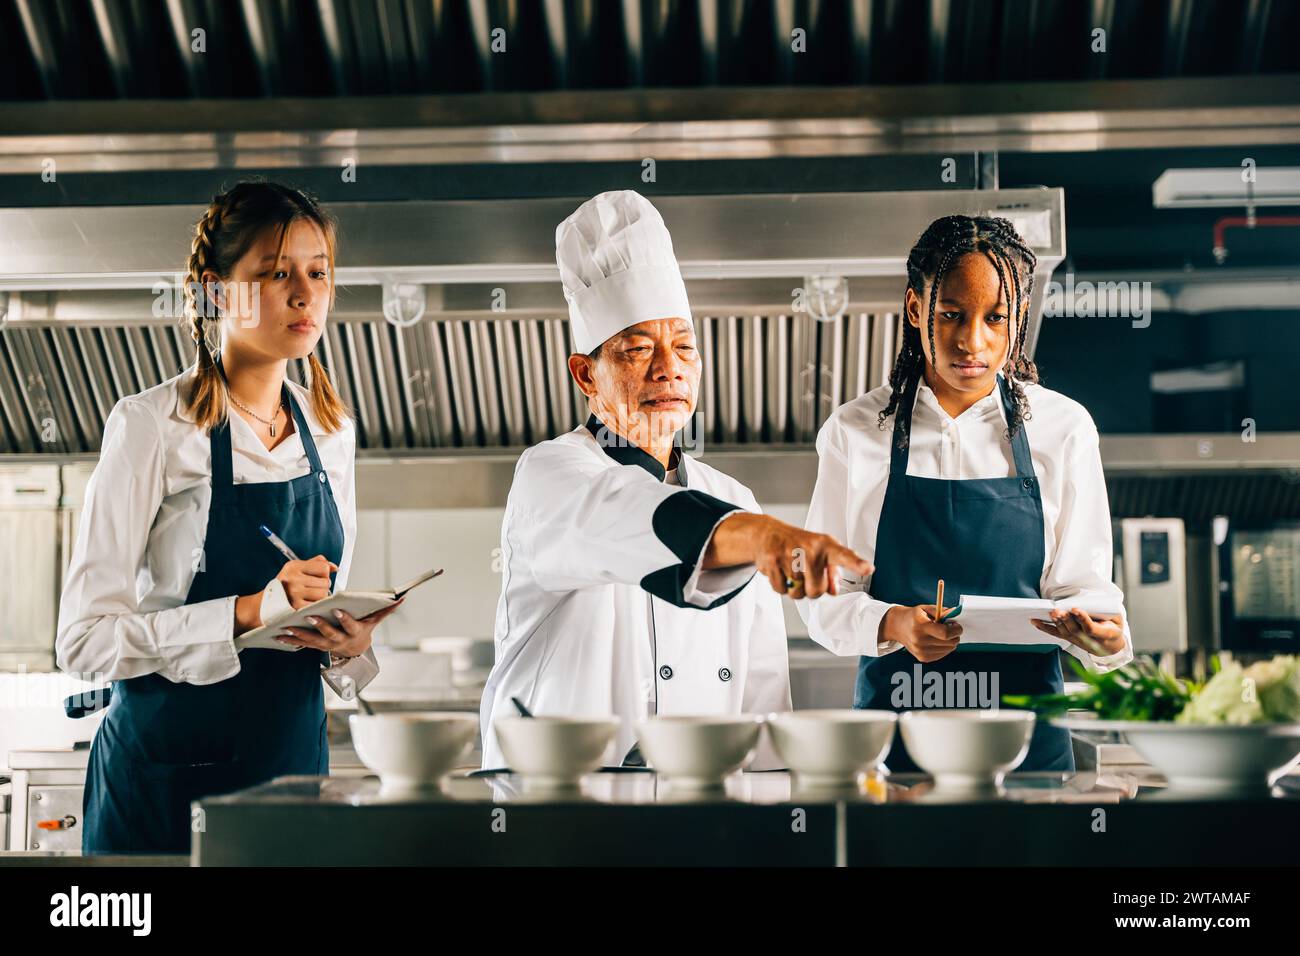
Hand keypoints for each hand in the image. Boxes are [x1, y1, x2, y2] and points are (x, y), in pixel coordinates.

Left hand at [276, 598, 404, 657]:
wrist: (354, 650)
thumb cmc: (363, 629)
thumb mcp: (374, 620)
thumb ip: (385, 609)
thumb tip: (401, 598)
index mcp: (352, 632)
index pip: (349, 625)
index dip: (344, 619)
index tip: (337, 610)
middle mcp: (339, 641)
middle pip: (328, 634)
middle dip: (319, 625)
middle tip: (310, 616)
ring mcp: (325, 645)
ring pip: (312, 640)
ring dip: (299, 634)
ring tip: (287, 627)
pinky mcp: (315, 646)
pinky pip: (301, 643)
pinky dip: (290, 640)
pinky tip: (279, 635)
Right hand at [277, 554, 338, 608]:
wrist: (268, 602)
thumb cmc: (287, 584)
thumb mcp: (298, 568)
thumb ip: (317, 564)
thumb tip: (335, 568)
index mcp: (294, 566)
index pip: (324, 567)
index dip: (324, 572)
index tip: (317, 576)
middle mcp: (293, 579)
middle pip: (325, 582)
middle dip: (323, 586)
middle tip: (313, 588)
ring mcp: (294, 593)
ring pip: (323, 594)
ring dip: (320, 596)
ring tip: (311, 595)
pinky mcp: (296, 607)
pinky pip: (317, 605)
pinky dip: (315, 605)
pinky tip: (308, 603)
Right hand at [703, 513, 873, 598]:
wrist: (768, 532)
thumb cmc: (800, 545)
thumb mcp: (820, 552)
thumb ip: (832, 573)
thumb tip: (834, 592)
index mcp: (826, 545)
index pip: (844, 556)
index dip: (856, 564)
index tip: (868, 569)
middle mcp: (810, 548)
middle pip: (816, 590)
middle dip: (810, 590)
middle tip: (805, 577)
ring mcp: (789, 554)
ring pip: (796, 592)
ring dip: (794, 588)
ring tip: (791, 571)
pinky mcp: (772, 560)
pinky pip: (780, 589)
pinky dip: (780, 586)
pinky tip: (779, 571)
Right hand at [879, 604, 961, 662]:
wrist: (897, 627)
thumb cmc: (914, 616)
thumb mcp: (926, 609)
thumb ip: (942, 611)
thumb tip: (956, 614)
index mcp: (920, 626)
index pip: (945, 633)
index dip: (956, 630)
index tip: (957, 626)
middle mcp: (919, 640)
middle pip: (949, 643)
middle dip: (955, 635)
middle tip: (951, 628)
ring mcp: (920, 651)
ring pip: (948, 649)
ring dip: (949, 641)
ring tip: (941, 634)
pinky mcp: (922, 658)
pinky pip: (943, 654)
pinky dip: (944, 647)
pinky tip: (937, 640)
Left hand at [1031, 607, 1124, 656]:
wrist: (1111, 647)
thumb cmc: (1115, 627)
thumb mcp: (1118, 619)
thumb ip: (1108, 611)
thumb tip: (1094, 599)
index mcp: (1105, 635)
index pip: (1092, 628)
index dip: (1083, 619)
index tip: (1075, 609)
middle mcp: (1090, 641)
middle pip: (1075, 631)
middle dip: (1065, 620)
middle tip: (1058, 611)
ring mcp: (1079, 642)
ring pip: (1065, 633)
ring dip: (1056, 623)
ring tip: (1051, 613)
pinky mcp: (1070, 640)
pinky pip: (1056, 635)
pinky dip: (1045, 628)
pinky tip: (1035, 621)